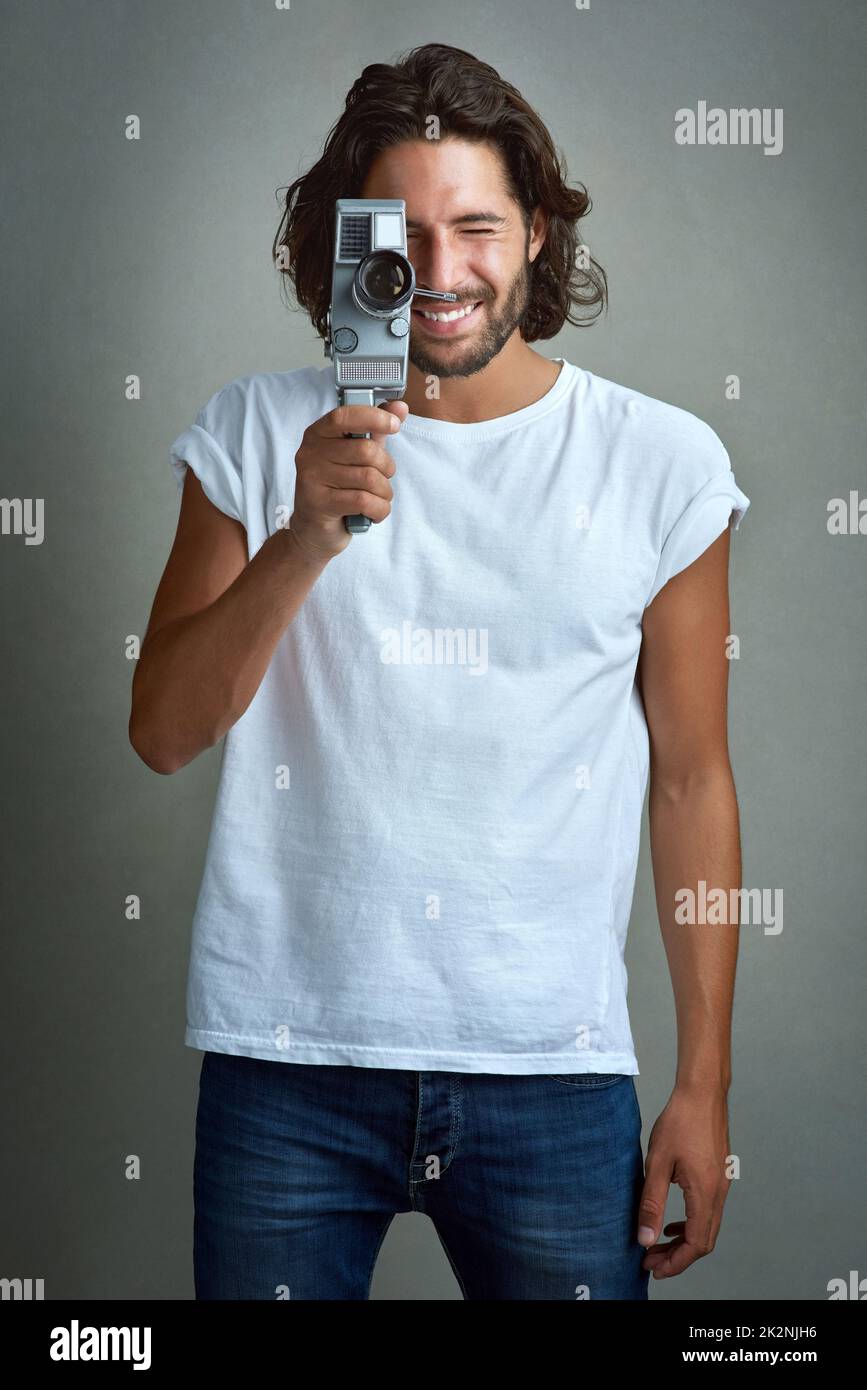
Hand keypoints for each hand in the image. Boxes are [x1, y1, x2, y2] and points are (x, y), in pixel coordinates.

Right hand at [288, 399, 407, 560]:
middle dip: (386, 468)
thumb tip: (400, 408)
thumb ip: (375, 430)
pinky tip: (373, 512)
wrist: (314, 530)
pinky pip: (363, 501)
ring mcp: (312, 478)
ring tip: (378, 498)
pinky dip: (379, 509)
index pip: (345, 416)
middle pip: (366, 451)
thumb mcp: (356, 456)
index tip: (395, 425)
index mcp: (318, 434)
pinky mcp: (319, 503)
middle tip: (384, 478)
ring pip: (369, 478)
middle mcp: (310, 453)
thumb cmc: (338, 488)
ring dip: (384, 492)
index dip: (374, 417)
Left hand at [637, 1083, 731, 1279]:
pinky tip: (672, 1221)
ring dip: (684, 1241)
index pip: (696, 1245)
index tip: (652, 1267)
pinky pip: (708, 1212)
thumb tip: (645, 1239)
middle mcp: (719, 1194)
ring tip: (657, 1244)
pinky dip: (690, 1223)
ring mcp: (722, 1185)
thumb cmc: (680, 1121)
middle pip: (704, 1241)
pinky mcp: (718, 1176)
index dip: (675, 1263)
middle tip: (650, 1260)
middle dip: (678, 1257)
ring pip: (707, 1227)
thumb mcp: (658, 1163)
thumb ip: (652, 1203)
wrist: (702, 1092)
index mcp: (705, 1194)